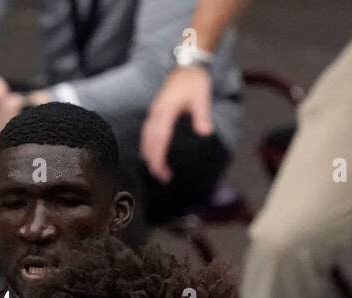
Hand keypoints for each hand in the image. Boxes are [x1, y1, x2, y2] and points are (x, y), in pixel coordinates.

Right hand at [140, 66, 213, 183]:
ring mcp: (154, 112)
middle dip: (153, 162)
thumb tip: (205, 133)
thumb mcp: (202, 98)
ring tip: (159, 170)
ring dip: (150, 155)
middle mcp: (156, 113)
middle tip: (163, 178)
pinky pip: (147, 133)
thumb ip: (202, 116)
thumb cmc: (195, 81)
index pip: (158, 139)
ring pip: (145, 138)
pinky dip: (149, 146)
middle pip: (149, 142)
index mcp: (166, 111)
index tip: (162, 172)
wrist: (187, 65)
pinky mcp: (155, 112)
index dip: (158, 158)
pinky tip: (154, 154)